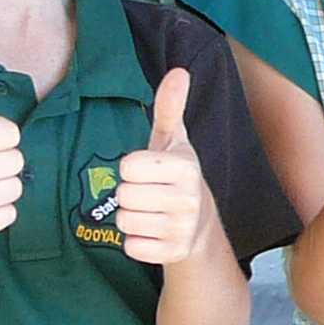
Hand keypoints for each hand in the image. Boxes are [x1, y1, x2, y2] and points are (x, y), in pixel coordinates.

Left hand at [115, 68, 213, 265]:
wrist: (200, 225)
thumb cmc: (176, 176)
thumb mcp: (173, 141)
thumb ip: (170, 107)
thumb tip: (179, 71)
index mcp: (186, 166)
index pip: (128, 167)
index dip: (131, 168)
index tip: (149, 172)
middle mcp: (188, 198)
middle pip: (123, 195)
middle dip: (129, 194)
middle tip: (149, 194)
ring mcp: (183, 228)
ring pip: (124, 221)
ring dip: (130, 218)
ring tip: (151, 213)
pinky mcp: (174, 253)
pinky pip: (131, 246)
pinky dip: (135, 241)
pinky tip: (153, 233)